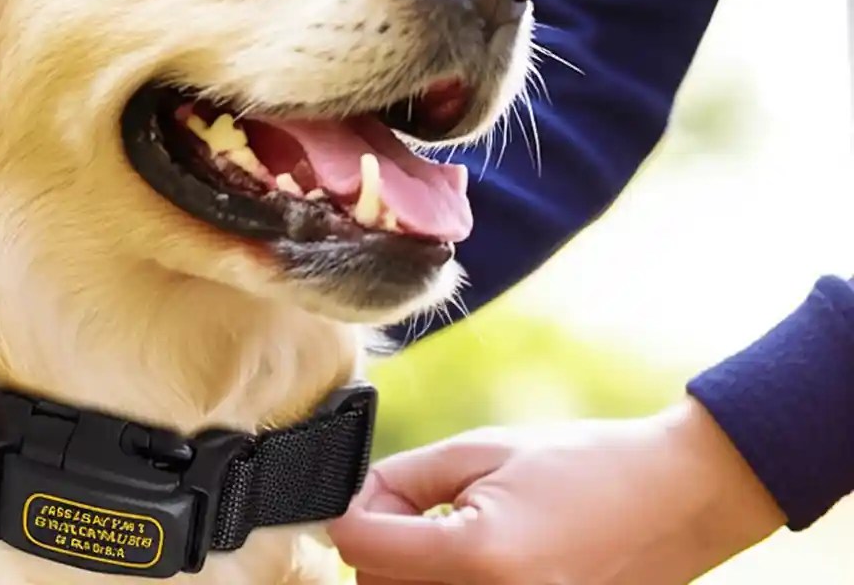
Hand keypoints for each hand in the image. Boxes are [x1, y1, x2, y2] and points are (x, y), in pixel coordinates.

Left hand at [329, 398, 784, 584]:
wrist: (677, 499)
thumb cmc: (583, 465)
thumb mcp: (482, 452)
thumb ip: (403, 480)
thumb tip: (349, 504)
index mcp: (479, 556)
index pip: (360, 548)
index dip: (348, 515)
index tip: (365, 496)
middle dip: (379, 546)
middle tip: (417, 510)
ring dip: (407, 573)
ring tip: (453, 535)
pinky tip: (475, 563)